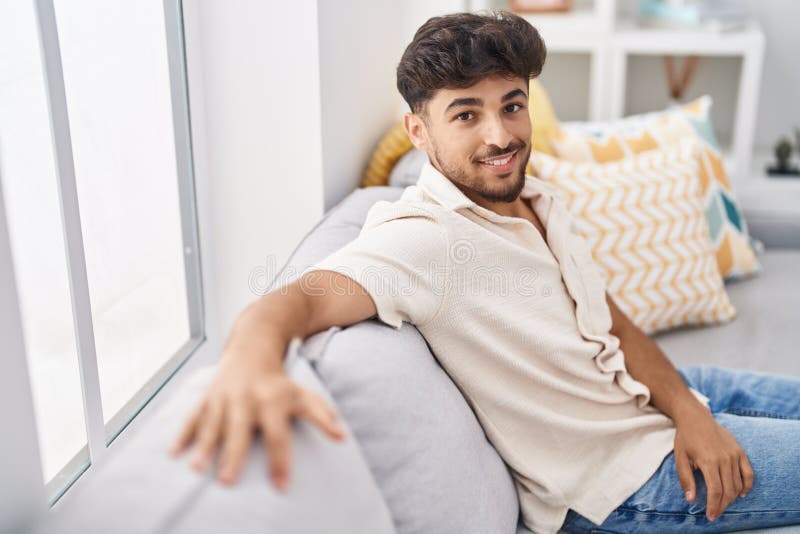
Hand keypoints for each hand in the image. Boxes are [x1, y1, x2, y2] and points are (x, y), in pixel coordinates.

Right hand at [168, 353, 345, 488]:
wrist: (252, 348)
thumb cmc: (279, 381)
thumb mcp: (302, 393)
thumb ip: (321, 415)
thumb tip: (342, 436)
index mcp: (272, 401)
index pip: (278, 436)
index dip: (281, 462)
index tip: (281, 487)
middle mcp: (246, 399)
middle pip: (240, 431)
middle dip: (233, 454)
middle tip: (228, 480)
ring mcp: (224, 398)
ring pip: (212, 424)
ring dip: (204, 446)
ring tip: (197, 468)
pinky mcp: (207, 397)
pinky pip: (192, 417)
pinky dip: (182, 433)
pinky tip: (172, 453)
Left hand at [673, 409, 753, 521]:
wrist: (696, 418)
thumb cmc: (685, 438)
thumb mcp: (680, 458)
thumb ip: (685, 479)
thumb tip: (690, 499)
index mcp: (708, 461)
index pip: (715, 491)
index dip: (714, 506)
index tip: (710, 516)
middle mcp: (724, 459)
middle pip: (728, 490)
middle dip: (722, 505)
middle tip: (715, 513)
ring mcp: (734, 455)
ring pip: (738, 484)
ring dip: (732, 498)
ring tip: (723, 504)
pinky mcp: (740, 452)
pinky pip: (748, 473)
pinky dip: (747, 485)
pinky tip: (741, 494)